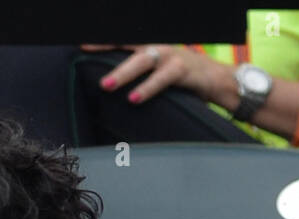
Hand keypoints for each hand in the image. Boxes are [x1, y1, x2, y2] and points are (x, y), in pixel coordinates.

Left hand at [81, 43, 227, 105]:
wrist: (216, 79)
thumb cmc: (183, 77)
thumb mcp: (158, 71)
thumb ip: (139, 74)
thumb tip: (111, 84)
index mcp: (148, 45)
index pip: (122, 40)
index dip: (103, 41)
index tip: (82, 44)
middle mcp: (156, 46)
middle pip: (127, 43)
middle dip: (104, 47)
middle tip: (85, 53)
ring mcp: (168, 56)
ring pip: (141, 60)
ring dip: (123, 72)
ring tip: (106, 85)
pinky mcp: (181, 70)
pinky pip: (161, 79)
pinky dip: (147, 88)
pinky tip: (134, 98)